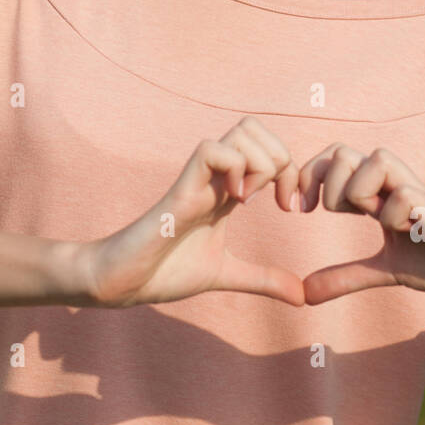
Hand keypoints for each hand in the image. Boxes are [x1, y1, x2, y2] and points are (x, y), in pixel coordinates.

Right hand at [85, 116, 304, 307]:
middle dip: (280, 159)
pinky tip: (234, 202)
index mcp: (226, 189)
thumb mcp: (227, 275)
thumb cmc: (164, 271)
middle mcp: (214, 176)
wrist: (122, 282)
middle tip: (279, 202)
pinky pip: (210, 151)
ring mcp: (197, 180)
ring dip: (260, 164)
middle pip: (253, 127)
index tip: (292, 208)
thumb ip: (264, 279)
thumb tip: (302, 296)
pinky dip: (234, 169)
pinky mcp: (179, 191)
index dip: (289, 169)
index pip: (265, 146)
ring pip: (239, 133)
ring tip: (252, 203)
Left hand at [297, 143, 424, 305]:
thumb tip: (304, 294)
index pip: (334, 156)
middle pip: (345, 151)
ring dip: (364, 195)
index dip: (309, 175)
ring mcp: (420, 194)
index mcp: (380, 193)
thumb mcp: (386, 271)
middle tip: (342, 218)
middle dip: (329, 186)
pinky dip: (397, 218)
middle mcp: (396, 185)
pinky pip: (406, 197)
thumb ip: (347, 276)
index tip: (301, 209)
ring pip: (376, 160)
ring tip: (380, 223)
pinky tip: (411, 235)